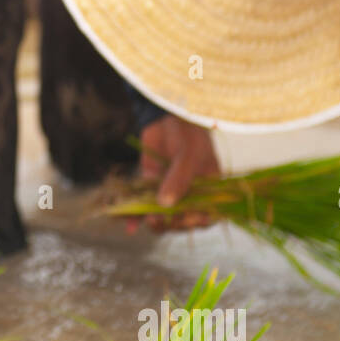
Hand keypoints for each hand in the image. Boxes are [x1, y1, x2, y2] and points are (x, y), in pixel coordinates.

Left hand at [128, 115, 219, 233]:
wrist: (166, 112)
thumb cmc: (188, 131)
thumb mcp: (188, 154)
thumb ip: (179, 179)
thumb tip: (165, 204)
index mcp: (209, 190)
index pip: (205, 215)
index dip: (194, 222)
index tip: (183, 219)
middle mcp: (190, 194)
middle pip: (181, 220)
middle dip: (171, 222)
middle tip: (159, 219)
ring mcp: (169, 191)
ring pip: (162, 216)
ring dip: (154, 221)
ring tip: (148, 219)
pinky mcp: (150, 185)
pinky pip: (143, 205)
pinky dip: (136, 217)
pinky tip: (130, 227)